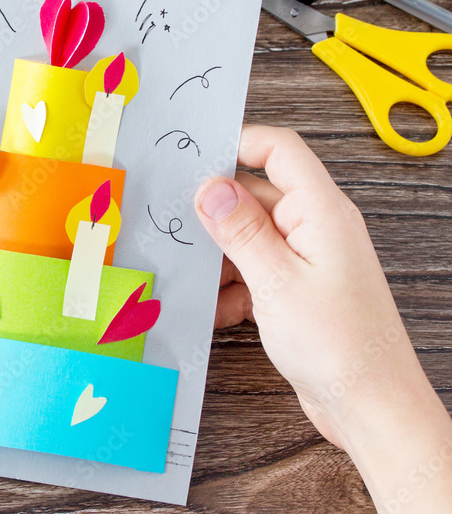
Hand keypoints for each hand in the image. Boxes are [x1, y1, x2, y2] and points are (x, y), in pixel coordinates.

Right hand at [194, 126, 451, 511]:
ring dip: (220, 258)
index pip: (279, 150)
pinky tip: (218, 310)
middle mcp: (316, 228)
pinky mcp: (296, 289)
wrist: (369, 406)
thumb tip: (210, 186)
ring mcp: (307, 259)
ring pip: (249, 237)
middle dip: (216, 213)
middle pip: (256, 195)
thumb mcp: (276, 280)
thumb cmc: (340, 346)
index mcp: (321, 212)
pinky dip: (231, 287)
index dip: (237, 144)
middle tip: (179, 227)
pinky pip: (253, 270)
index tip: (195, 158)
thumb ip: (240, 229)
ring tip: (198, 281)